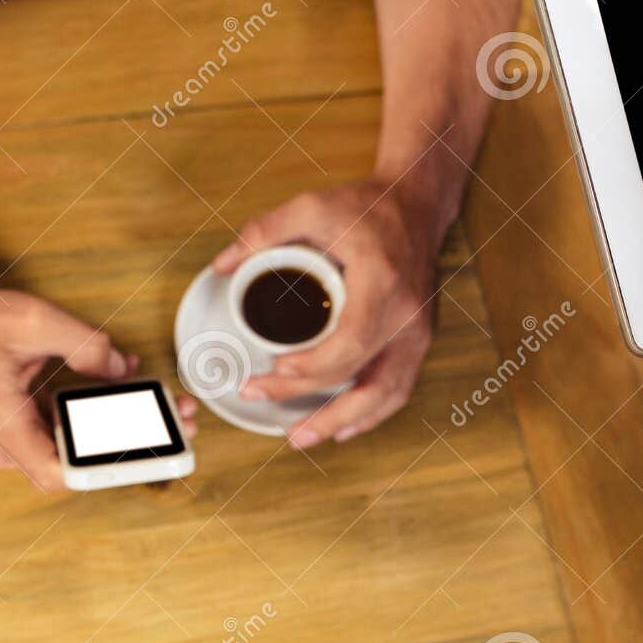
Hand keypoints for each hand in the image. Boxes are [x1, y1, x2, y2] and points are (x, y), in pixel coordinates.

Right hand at [0, 289, 196, 490]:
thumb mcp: (33, 322)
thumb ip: (85, 345)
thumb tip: (124, 370)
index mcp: (5, 429)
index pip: (59, 473)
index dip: (105, 469)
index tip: (147, 453)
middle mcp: (10, 446)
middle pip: (79, 461)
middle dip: (134, 443)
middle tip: (179, 420)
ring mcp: (18, 440)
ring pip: (78, 447)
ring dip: (123, 429)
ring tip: (170, 408)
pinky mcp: (26, 428)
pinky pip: (70, 428)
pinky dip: (101, 414)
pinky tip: (133, 391)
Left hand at [213, 179, 441, 449]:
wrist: (415, 205)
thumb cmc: (367, 208)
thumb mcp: (314, 206)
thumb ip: (266, 230)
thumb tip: (224, 265)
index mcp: (383, 283)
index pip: (352, 341)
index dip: (314, 366)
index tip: (276, 369)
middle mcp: (407, 315)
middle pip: (364, 378)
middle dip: (313, 402)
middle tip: (266, 405)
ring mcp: (417, 332)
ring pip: (385, 395)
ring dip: (344, 422)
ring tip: (301, 437)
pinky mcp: (418, 340)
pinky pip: (398, 389)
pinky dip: (370, 414)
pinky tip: (342, 427)